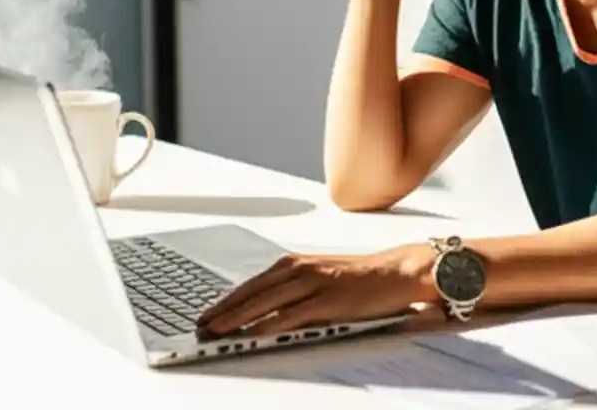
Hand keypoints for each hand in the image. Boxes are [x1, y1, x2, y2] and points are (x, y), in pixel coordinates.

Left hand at [196, 244, 438, 336]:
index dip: (228, 299)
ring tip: (217, 330)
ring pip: (267, 301)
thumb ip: (294, 288)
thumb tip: (265, 309)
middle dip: (224, 308)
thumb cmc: (360, 278)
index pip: (253, 283)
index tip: (208, 312)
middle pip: (253, 291)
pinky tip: (255, 333)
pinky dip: (271, 324)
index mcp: (296, 263)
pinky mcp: (329, 300)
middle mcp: (300, 269)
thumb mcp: (321, 277)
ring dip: (238, 316)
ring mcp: (314, 283)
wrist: (395, 272)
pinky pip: (293, 314)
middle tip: (202, 324)